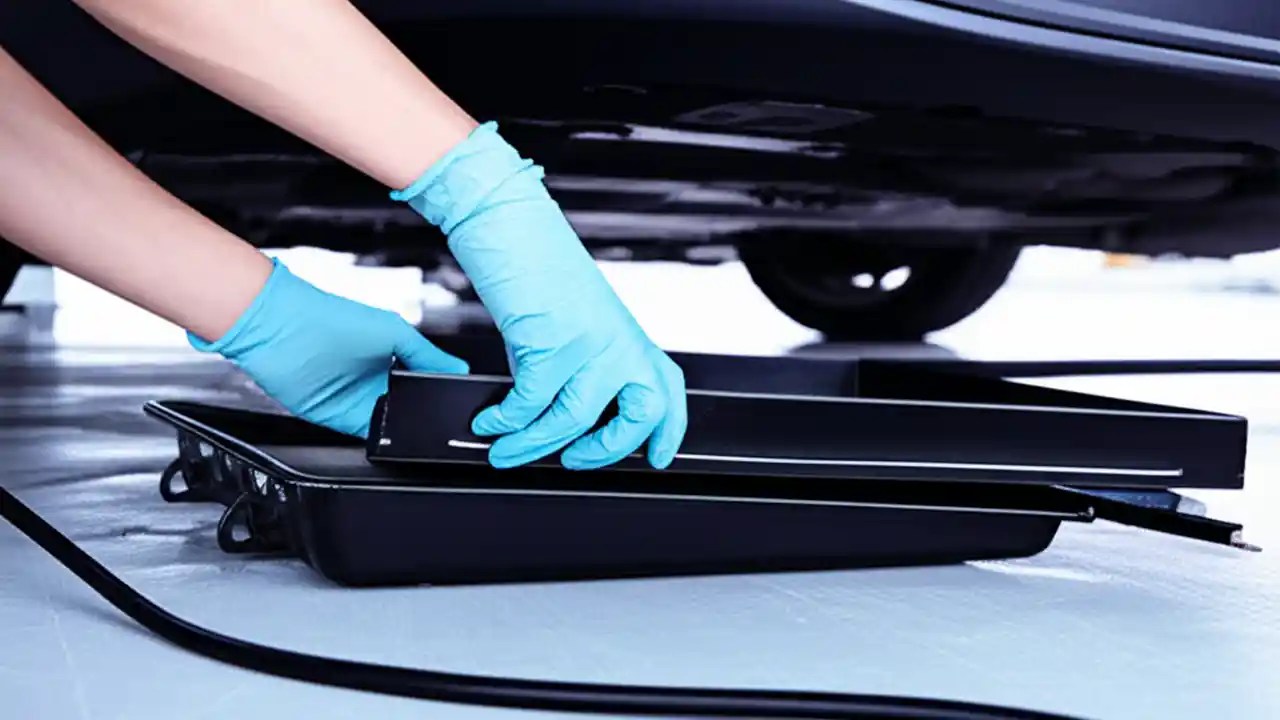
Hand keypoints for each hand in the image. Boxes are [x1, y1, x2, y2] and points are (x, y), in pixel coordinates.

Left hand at [188, 258, 468, 436]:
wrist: (282, 330)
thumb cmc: (332, 318)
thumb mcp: (394, 331)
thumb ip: (427, 355)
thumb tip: (459, 369)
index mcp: (392, 356)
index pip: (422, 381)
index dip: (438, 392)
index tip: (456, 402)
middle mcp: (375, 379)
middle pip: (408, 406)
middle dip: (422, 414)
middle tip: (441, 422)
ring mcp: (356, 399)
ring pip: (389, 423)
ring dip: (401, 428)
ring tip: (417, 429)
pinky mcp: (337, 417)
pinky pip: (365, 436)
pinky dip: (378, 439)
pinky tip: (390, 435)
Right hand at [391, 122, 686, 469]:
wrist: (507, 220)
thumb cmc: (535, 264)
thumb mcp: (574, 319)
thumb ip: (580, 363)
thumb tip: (556, 412)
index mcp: (628, 334)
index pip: (668, 390)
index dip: (670, 430)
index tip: (658, 457)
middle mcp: (619, 338)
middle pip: (639, 415)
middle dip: (602, 451)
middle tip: (571, 460)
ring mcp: (591, 340)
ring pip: (572, 418)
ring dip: (531, 443)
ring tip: (504, 447)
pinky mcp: (554, 340)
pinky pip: (530, 401)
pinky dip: (505, 420)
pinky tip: (490, 420)